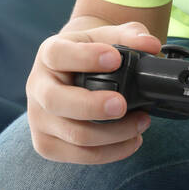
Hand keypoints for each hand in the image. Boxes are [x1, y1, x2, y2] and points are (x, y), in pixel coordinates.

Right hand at [26, 20, 161, 163]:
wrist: (75, 75)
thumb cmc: (93, 54)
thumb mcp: (110, 37)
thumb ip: (132, 35)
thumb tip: (151, 45)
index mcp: (49, 54)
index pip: (58, 54)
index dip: (85, 57)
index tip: (115, 59)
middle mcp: (37, 86)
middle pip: (56, 101)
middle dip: (91, 106)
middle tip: (122, 104)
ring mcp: (39, 119)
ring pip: (73, 134)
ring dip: (112, 133)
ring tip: (142, 122)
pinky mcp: (47, 145)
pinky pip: (79, 155)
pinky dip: (111, 152)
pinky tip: (132, 140)